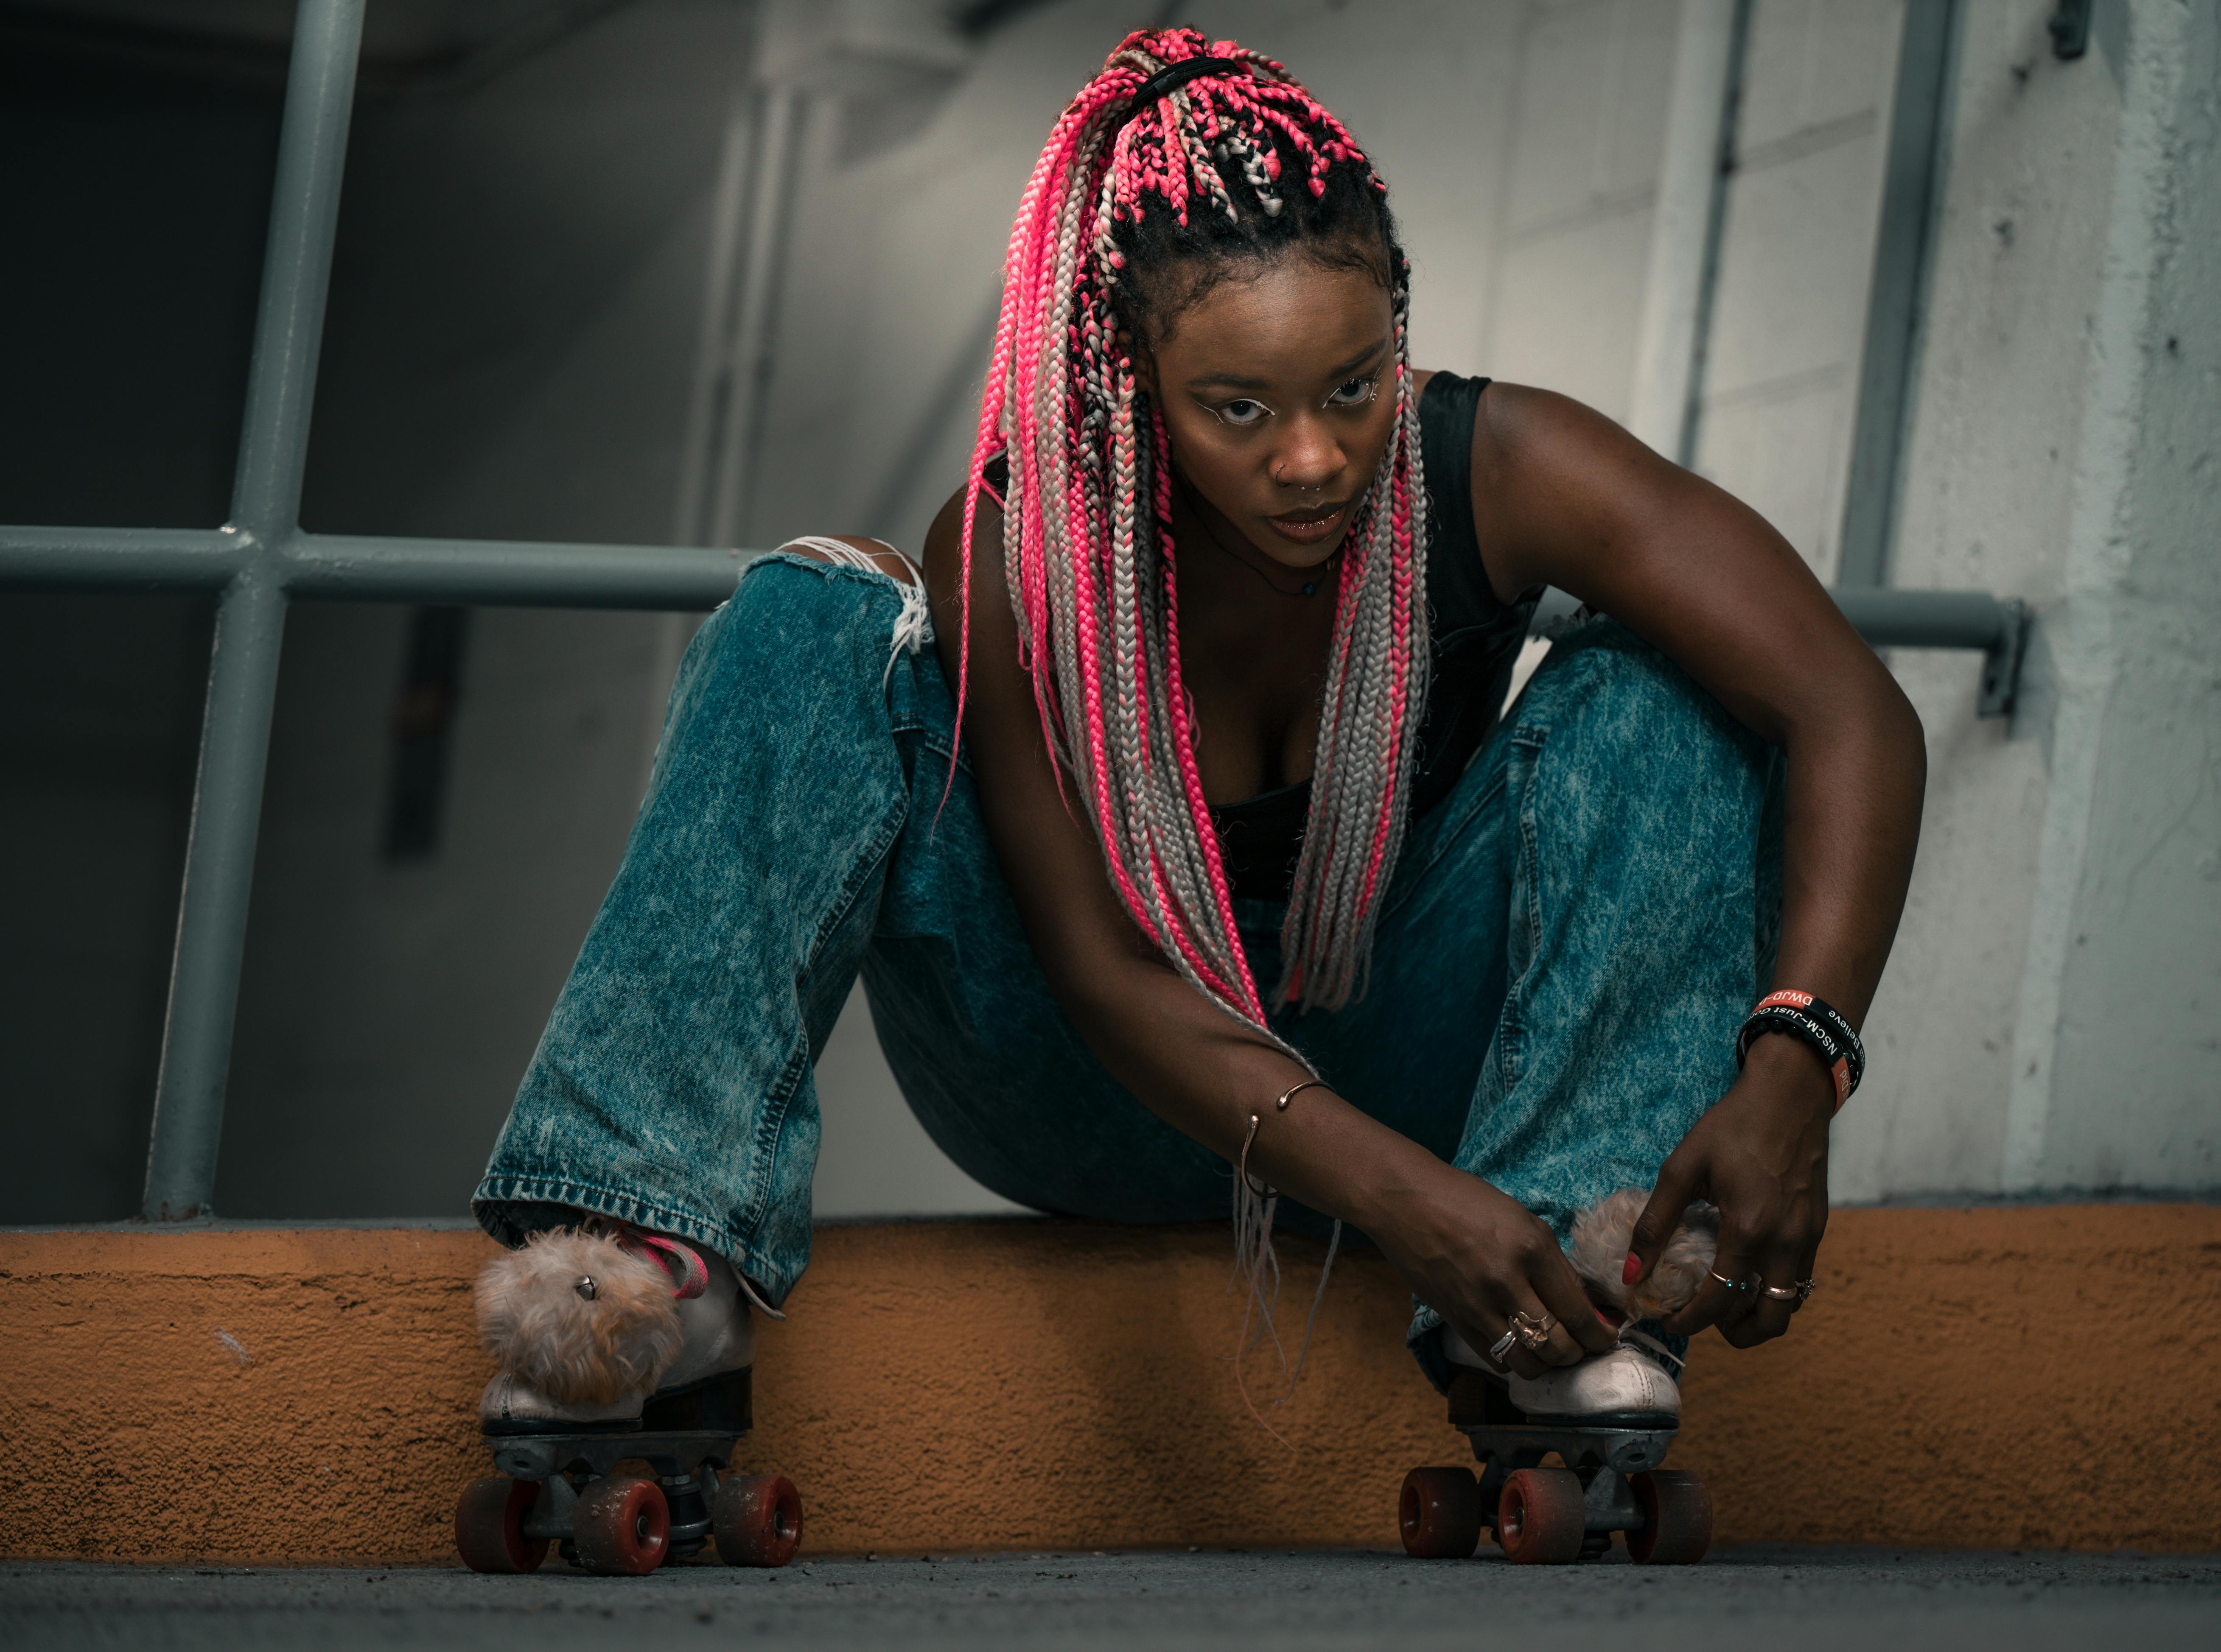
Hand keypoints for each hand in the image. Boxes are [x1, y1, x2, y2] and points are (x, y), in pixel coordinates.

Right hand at [1374, 1158, 1618, 1378]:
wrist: (1405, 1201)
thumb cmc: (1467, 1201)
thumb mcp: (1524, 1220)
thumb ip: (1556, 1265)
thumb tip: (1587, 1305)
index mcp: (1531, 1249)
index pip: (1579, 1313)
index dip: (1601, 1335)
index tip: (1608, 1338)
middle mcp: (1506, 1283)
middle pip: (1558, 1347)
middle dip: (1578, 1353)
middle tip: (1583, 1346)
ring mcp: (1477, 1306)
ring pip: (1528, 1364)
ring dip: (1546, 1364)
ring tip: (1552, 1350)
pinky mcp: (1455, 1321)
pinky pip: (1496, 1360)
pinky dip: (1514, 1360)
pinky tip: (1519, 1345)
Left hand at [1631, 1032, 1832, 1346]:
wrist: (1789, 1095)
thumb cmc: (1731, 1126)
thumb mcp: (1682, 1168)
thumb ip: (1655, 1224)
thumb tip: (1632, 1273)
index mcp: (1749, 1228)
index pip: (1720, 1298)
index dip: (1691, 1320)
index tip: (1668, 1322)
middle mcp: (1786, 1242)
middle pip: (1771, 1320)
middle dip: (1735, 1334)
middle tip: (1703, 1320)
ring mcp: (1808, 1238)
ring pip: (1792, 1303)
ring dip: (1759, 1315)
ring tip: (1723, 1302)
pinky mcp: (1818, 1229)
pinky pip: (1800, 1278)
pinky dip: (1775, 1289)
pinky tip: (1746, 1271)